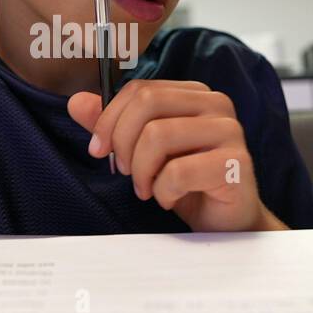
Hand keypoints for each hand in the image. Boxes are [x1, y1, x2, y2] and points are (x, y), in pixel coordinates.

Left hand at [67, 79, 286, 231]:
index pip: (140, 90)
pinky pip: (178, 172)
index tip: (99, 149)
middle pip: (147, 104)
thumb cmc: (187, 184)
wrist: (225, 223)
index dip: (109, 119)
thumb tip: (77, 102)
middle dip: (123, 142)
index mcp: (194, 94)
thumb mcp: (143, 152)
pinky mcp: (235, 163)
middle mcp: (216, 104)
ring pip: (158, 135)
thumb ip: (114, 125)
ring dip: (141, 171)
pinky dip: (163, 192)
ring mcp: (229, 131)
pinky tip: (169, 199)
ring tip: (148, 188)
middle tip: (124, 171)